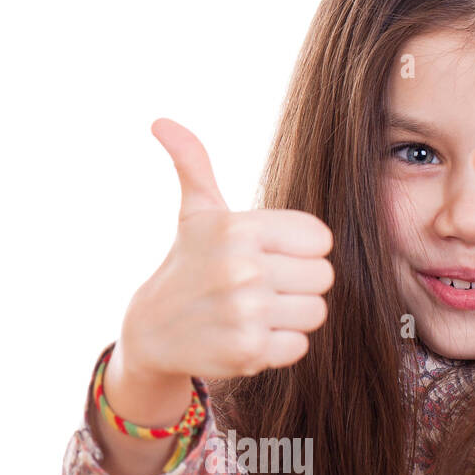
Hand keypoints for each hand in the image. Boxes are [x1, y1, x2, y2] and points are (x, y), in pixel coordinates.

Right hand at [117, 118, 334, 380]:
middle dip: (298, 284)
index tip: (271, 256)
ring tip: (258, 312)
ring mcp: (246, 313)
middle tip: (263, 287)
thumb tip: (161, 121)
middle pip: (323, 277)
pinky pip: (299, 346)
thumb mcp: (194, 212)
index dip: (301, 249)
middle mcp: (242, 269)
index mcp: (239, 228)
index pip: (320, 239)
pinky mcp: (248, 352)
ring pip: (316, 312)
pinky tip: (250, 336)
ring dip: (291, 316)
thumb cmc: (187, 265)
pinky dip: (279, 346)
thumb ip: (193, 164)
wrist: (151, 331)